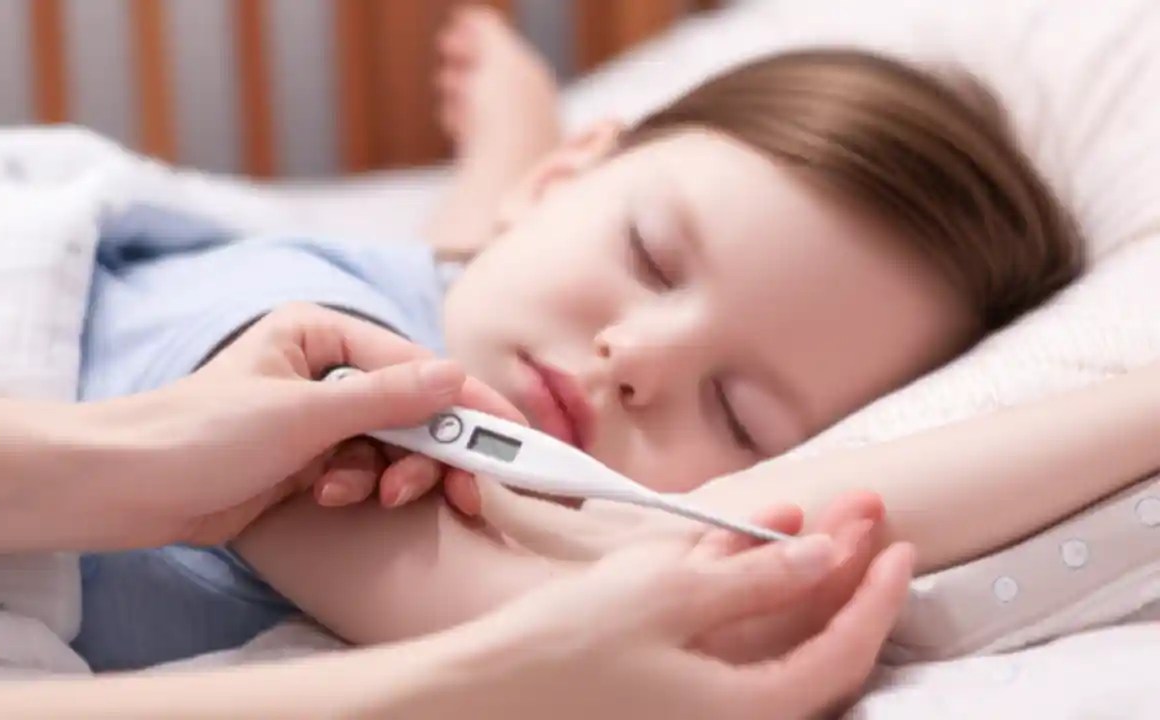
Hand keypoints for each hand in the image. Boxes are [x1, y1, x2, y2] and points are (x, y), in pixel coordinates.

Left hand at [88, 303, 519, 546]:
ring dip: (391, 476)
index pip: (417, 368)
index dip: (469, 406)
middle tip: (464, 494)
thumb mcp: (302, 414)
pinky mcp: (307, 460)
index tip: (515, 439)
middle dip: (432, 453)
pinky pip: (364, 472)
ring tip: (368, 495)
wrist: (126, 488)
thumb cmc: (199, 434)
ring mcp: (317, 417)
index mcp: (322, 334)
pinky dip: (360, 489)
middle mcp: (325, 369)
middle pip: (413, 411)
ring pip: (393, 447)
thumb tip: (457, 377)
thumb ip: (387, 399)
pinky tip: (330, 498)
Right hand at [464, 502, 914, 719]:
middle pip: (810, 640)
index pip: (842, 653)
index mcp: (746, 710)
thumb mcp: (668, 597)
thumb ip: (756, 578)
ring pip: (768, 631)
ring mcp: (695, 697)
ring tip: (814, 513)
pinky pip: (721, 630)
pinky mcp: (662, 678)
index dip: (876, 597)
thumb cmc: (564, 648)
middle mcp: (729, 713)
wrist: (481, 688)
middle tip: (865, 516)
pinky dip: (736, 583)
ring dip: (791, 570)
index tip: (897, 546)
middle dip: (841, 571)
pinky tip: (740, 535)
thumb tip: (825, 558)